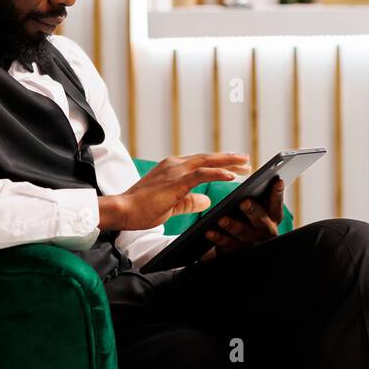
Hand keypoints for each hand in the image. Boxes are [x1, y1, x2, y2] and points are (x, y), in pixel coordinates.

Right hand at [100, 152, 249, 230]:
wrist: (122, 210)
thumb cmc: (141, 210)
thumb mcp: (172, 206)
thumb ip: (190, 201)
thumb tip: (207, 200)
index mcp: (172, 168)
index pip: (201, 162)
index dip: (219, 163)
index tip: (235, 166)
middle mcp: (175, 165)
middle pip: (208, 158)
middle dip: (229, 159)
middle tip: (246, 160)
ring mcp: (175, 170)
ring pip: (208, 162)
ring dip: (228, 163)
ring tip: (245, 164)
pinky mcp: (176, 181)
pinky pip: (202, 175)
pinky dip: (218, 174)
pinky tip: (231, 177)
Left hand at [201, 177, 284, 260]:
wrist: (241, 246)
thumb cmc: (250, 218)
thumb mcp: (260, 208)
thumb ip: (262, 196)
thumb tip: (266, 177)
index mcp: (272, 217)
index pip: (276, 203)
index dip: (278, 193)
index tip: (278, 181)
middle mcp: (265, 230)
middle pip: (261, 220)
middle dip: (253, 211)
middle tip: (244, 202)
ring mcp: (251, 242)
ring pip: (242, 233)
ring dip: (232, 226)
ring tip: (222, 219)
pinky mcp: (236, 250)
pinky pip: (227, 244)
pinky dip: (218, 238)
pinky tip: (209, 231)